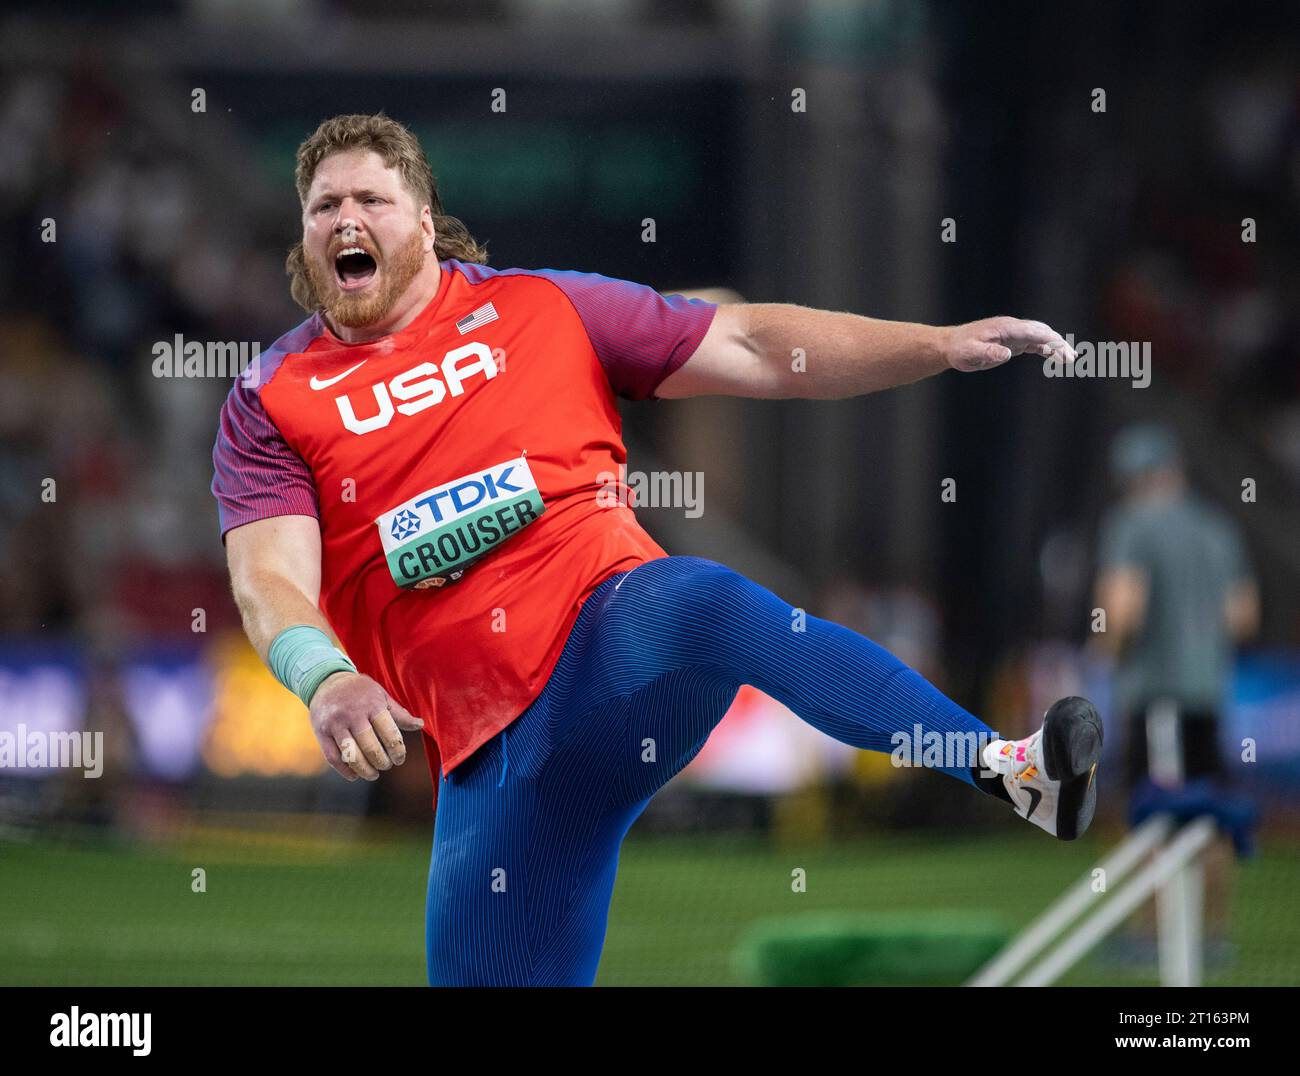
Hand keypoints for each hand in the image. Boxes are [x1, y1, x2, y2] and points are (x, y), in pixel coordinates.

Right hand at [308, 671, 424, 781]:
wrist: (326, 681)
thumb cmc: (360, 691)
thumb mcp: (381, 695)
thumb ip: (398, 713)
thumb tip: (420, 725)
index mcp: (372, 705)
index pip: (389, 733)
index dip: (397, 750)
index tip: (399, 759)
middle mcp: (352, 715)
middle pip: (370, 748)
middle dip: (381, 762)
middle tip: (386, 765)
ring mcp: (335, 724)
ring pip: (351, 755)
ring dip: (364, 770)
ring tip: (373, 774)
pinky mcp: (321, 732)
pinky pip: (332, 757)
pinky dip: (344, 770)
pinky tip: (354, 775)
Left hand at [944, 316, 1076, 372]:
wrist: (950, 345)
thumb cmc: (960, 349)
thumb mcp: (970, 354)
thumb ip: (988, 353)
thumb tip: (1007, 354)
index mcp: (1005, 327)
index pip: (1032, 331)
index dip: (1049, 340)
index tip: (1061, 350)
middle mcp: (1012, 327)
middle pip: (1041, 332)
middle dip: (1058, 343)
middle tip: (1070, 358)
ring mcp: (1014, 334)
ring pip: (1041, 337)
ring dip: (1056, 346)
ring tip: (1070, 359)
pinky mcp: (1013, 342)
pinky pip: (1034, 343)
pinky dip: (1047, 349)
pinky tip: (1057, 357)